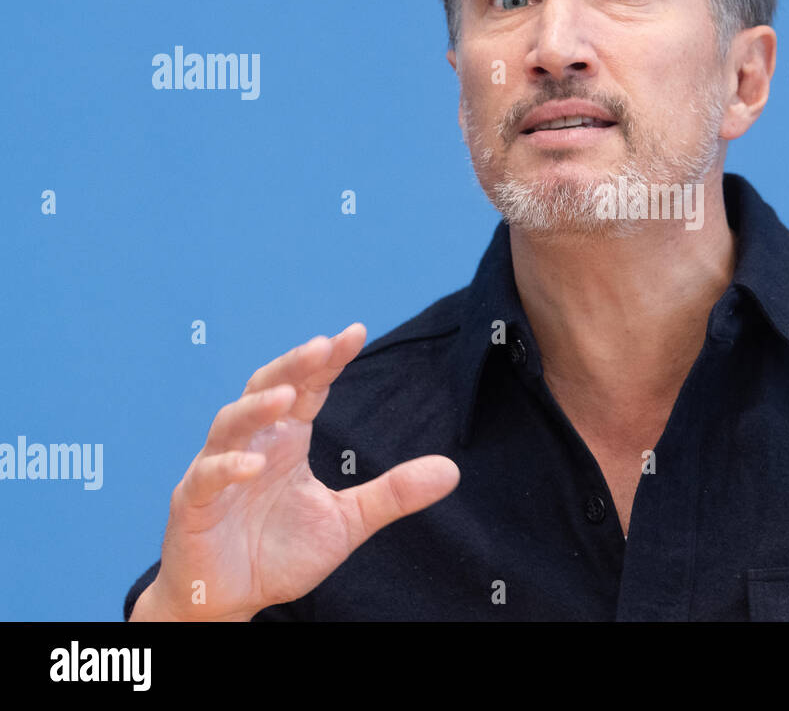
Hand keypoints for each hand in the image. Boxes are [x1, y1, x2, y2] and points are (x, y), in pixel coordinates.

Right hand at [130, 323, 459, 620]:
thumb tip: (452, 470)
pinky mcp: (193, 505)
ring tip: (288, 396)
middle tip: (322, 346)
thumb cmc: (280, 552)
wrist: (233, 599)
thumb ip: (392, 493)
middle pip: (266, 389)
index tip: (356, 332)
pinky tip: (254, 465)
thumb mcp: (347, 522)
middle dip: (293, 365)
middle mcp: (252, 444)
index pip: (308, 387)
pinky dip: (227, 468)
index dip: (327, 360)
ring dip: (257, 408)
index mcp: (287, 439)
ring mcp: (217, 471)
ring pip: (230, 425)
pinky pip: (206, 478)